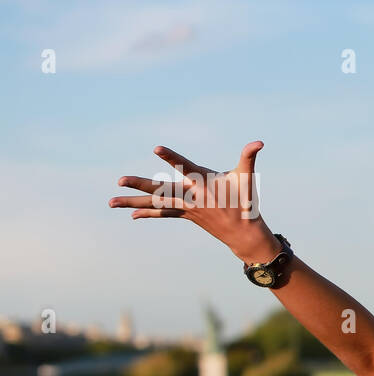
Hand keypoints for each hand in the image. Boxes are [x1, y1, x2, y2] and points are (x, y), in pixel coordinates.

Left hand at [110, 141, 280, 262]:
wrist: (244, 234)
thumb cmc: (246, 202)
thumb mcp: (247, 178)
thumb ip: (249, 157)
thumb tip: (260, 142)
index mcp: (204, 184)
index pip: (184, 167)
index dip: (171, 157)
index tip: (156, 148)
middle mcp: (192, 197)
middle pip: (161, 190)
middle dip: (140, 185)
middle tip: (119, 180)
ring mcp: (187, 207)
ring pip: (156, 204)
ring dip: (133, 203)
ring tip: (111, 202)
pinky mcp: (186, 214)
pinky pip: (164, 213)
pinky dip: (148, 213)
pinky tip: (132, 216)